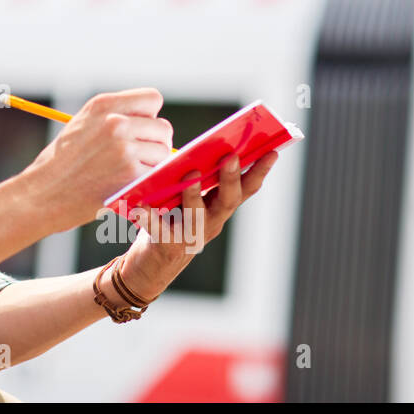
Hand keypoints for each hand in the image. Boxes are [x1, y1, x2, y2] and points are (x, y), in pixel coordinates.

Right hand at [25, 88, 173, 232]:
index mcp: (103, 105)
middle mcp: (115, 122)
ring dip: (153, 164)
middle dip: (154, 143)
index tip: (139, 131)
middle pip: (162, 127)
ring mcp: (124, 148)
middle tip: (136, 158)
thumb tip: (150, 123)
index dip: (149, 117)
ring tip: (128, 173)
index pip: (153, 99)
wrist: (42, 193)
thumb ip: (114, 117)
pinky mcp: (130, 175)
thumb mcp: (82, 124)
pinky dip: (148, 181)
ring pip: (164, 152)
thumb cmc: (60, 163)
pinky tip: (128, 185)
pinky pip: (158, 174)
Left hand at [120, 150, 278, 298]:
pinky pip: (157, 229)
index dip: (259, 172)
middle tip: (231, 157)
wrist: (152, 264)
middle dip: (230, 179)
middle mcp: (210, 223)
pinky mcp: (166, 245)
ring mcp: (190, 237)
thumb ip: (198, 181)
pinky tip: (140, 206)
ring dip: (194, 195)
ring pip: (196, 216)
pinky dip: (149, 217)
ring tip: (190, 176)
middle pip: (227, 201)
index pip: (246, 189)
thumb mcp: (191, 201)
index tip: (272, 151)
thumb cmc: (172, 222)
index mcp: (219, 209)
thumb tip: (200, 148)